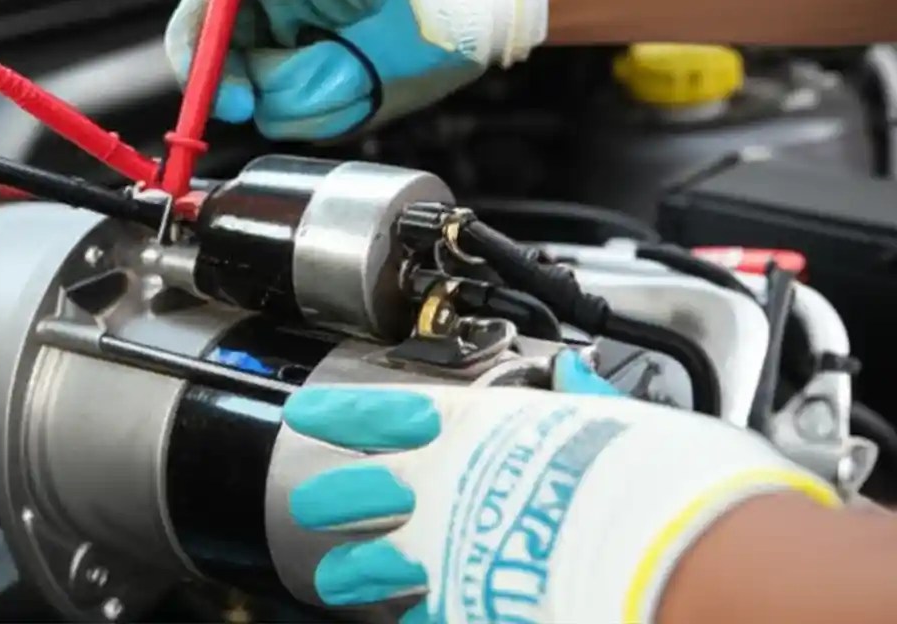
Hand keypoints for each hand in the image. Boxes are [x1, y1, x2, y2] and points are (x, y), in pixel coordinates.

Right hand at [163, 0, 549, 140]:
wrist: (479, 20)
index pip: (208, 9)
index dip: (197, 48)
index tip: (215, 86)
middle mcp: (276, 17)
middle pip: (222, 65)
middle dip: (240, 87)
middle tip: (255, 102)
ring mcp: (294, 57)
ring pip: (263, 99)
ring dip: (304, 99)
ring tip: (355, 77)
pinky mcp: (314, 93)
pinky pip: (297, 118)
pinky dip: (325, 114)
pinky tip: (360, 90)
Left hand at [281, 351, 839, 622]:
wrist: (668, 558)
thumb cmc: (652, 482)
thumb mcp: (621, 422)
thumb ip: (588, 403)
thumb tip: (578, 377)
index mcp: (478, 432)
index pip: (392, 413)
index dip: (345, 412)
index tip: (310, 409)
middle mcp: (448, 491)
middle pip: (367, 490)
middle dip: (336, 495)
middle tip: (310, 498)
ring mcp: (450, 554)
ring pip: (380, 561)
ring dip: (356, 569)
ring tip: (334, 579)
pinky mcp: (466, 606)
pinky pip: (428, 614)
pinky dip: (420, 616)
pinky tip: (411, 620)